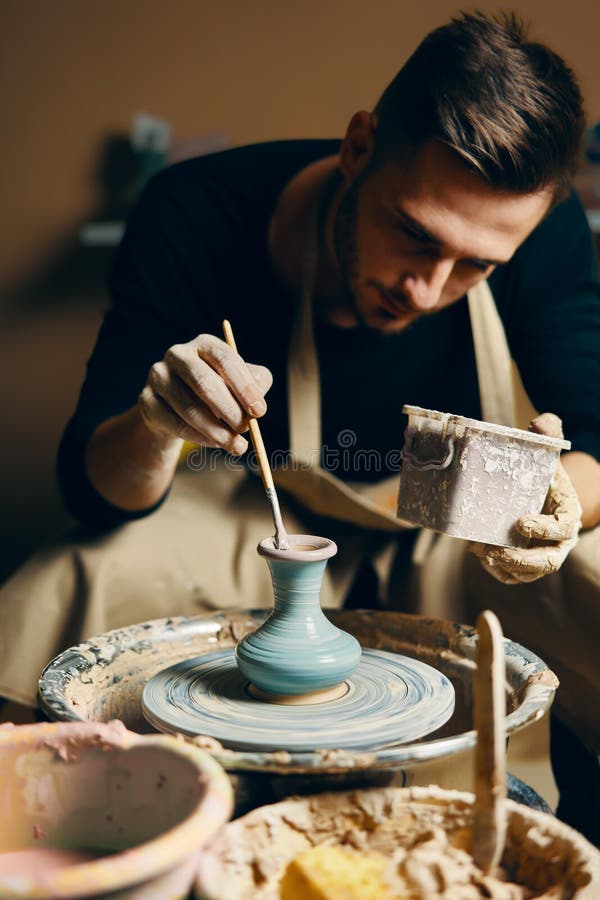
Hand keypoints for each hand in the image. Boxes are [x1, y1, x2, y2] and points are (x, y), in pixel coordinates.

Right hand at [138, 334, 272, 453]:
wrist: (178, 408)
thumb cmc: (219, 391)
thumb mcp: (241, 384)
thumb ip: (256, 386)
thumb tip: (256, 405)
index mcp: (205, 344)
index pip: (225, 359)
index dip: (244, 387)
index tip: (260, 412)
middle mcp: (178, 354)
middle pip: (204, 383)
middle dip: (229, 410)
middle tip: (246, 430)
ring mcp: (158, 376)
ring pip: (189, 408)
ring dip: (217, 431)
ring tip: (237, 445)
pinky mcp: (147, 401)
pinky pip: (175, 424)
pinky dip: (200, 438)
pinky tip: (216, 443)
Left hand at [468, 413, 581, 583]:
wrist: (537, 492)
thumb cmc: (542, 471)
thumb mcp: (546, 450)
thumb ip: (547, 433)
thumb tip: (540, 422)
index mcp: (568, 514)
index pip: (563, 528)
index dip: (544, 529)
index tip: (520, 522)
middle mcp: (561, 541)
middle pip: (548, 561)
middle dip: (522, 559)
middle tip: (495, 551)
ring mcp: (544, 554)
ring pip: (530, 574)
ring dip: (505, 568)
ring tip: (480, 553)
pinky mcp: (526, 564)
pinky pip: (514, 577)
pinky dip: (496, 571)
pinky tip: (478, 554)